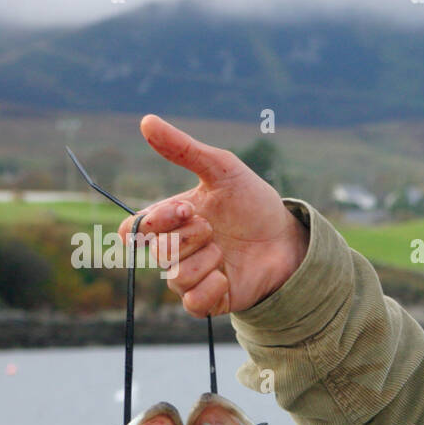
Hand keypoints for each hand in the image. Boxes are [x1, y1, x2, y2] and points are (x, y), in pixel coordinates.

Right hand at [118, 114, 309, 316]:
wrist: (288, 238)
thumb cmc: (252, 204)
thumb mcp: (222, 169)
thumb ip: (184, 149)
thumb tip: (146, 120)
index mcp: (171, 221)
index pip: (135, 230)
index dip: (151, 223)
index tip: (185, 208)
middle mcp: (177, 250)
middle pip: (158, 252)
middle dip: (188, 237)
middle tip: (213, 229)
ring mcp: (194, 276)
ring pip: (175, 277)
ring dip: (204, 260)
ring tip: (225, 251)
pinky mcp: (212, 300)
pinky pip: (193, 304)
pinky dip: (210, 289)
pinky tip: (226, 277)